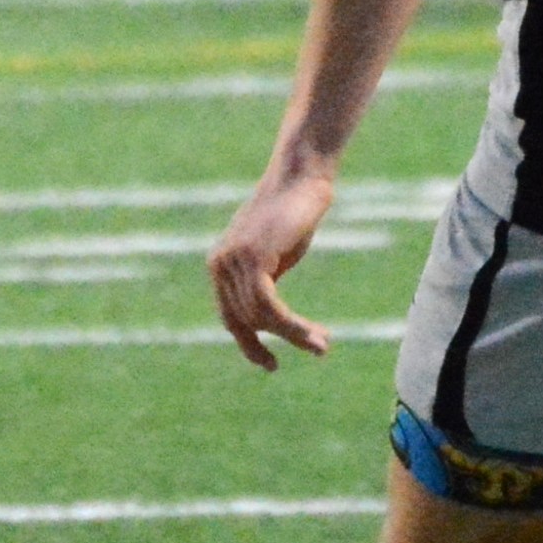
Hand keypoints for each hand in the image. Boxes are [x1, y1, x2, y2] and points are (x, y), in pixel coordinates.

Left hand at [210, 152, 339, 369]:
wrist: (301, 176)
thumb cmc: (295, 212)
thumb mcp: (275, 254)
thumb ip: (266, 282)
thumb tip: (270, 320)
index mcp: (219, 264)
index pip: (230, 317)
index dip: (249, 344)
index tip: (270, 365)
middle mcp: (219, 264)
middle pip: (248, 320)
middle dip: (284, 339)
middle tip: (321, 348)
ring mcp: (233, 261)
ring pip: (262, 318)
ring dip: (295, 336)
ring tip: (323, 344)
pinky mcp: (253, 259)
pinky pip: (270, 308)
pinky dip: (293, 327)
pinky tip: (314, 335)